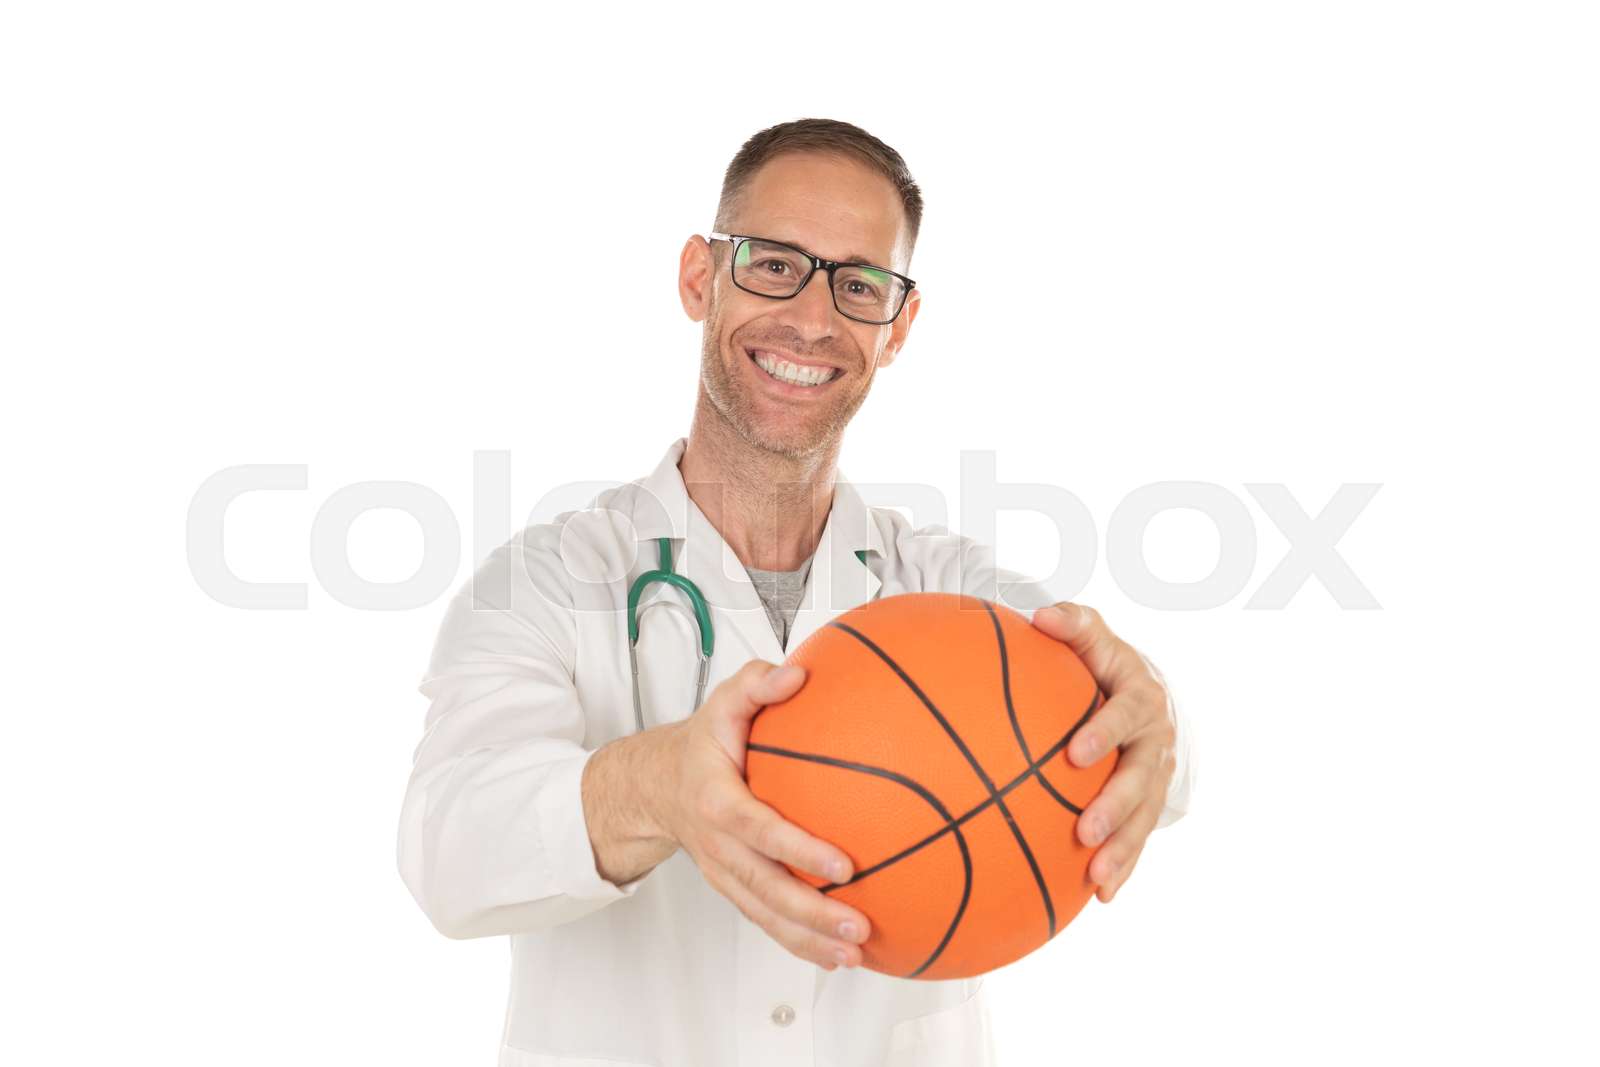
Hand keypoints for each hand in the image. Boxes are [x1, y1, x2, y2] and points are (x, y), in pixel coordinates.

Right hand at [652, 660, 871, 968]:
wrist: (655, 785)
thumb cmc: (702, 743)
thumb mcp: (724, 703)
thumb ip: (758, 684)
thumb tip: (798, 674)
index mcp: (717, 802)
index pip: (759, 830)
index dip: (798, 851)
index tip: (842, 865)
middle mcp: (719, 845)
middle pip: (765, 888)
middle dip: (811, 914)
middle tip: (857, 926)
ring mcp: (724, 872)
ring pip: (765, 914)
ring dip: (808, 940)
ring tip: (853, 952)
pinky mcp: (733, 888)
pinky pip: (765, 920)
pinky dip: (799, 943)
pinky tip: (838, 955)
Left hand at [1031, 603, 1176, 903]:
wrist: (1143, 693)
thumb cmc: (1104, 663)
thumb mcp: (1093, 638)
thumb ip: (1072, 624)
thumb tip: (1042, 616)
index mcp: (1141, 699)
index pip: (1126, 715)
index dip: (1105, 733)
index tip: (1075, 754)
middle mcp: (1155, 742)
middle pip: (1140, 779)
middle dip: (1115, 807)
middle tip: (1084, 830)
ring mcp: (1155, 777)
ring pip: (1144, 818)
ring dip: (1123, 848)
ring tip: (1097, 876)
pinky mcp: (1148, 804)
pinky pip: (1138, 839)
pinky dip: (1123, 866)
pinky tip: (1100, 896)